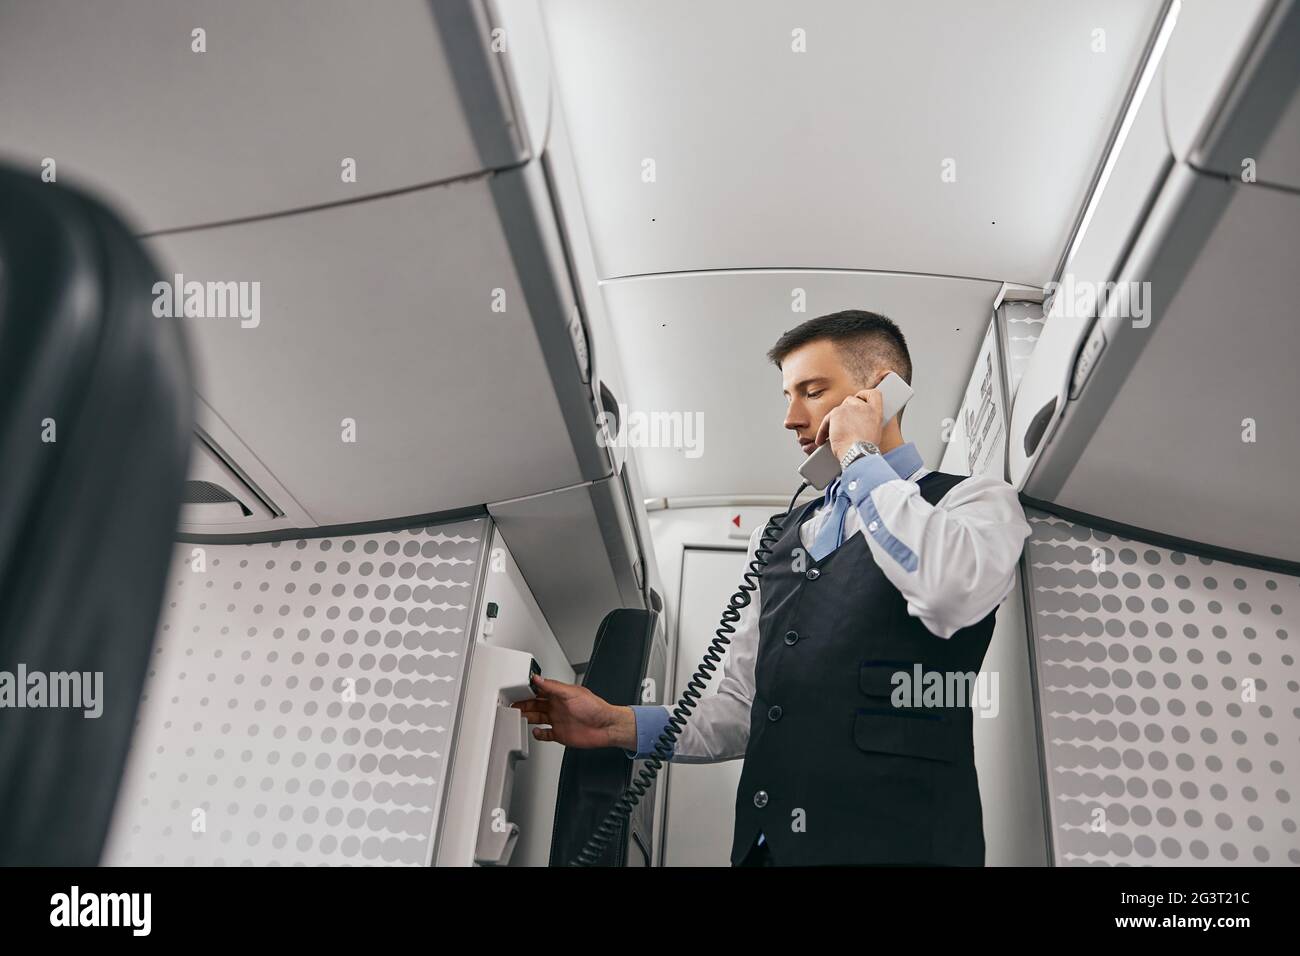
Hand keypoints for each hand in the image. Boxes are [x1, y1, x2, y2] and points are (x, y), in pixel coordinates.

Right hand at [510, 674, 634, 749]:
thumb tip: (538, 679)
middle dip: (523, 703)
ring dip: (527, 717)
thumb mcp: (572, 693)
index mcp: (560, 695)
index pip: (540, 690)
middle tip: (512, 704)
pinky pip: (545, 734)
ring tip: (518, 716)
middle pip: (535, 704)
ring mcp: (558, 720)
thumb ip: (553, 687)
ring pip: (537, 718)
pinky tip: (535, 732)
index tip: (517, 689)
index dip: (528, 689)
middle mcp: (557, 707)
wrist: (606, 727)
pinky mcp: (560, 734)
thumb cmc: (595, 708)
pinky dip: (538, 734)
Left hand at [814, 384, 884, 462]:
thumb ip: (866, 423)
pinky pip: (827, 420)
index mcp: (876, 413)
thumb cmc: (864, 451)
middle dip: (844, 411)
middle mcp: (864, 407)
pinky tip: (821, 441)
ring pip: (837, 410)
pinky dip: (823, 431)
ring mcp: (849, 408)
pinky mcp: (837, 413)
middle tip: (841, 426)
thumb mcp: (874, 434)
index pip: (873, 394)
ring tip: (830, 437)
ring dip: (833, 423)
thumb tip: (856, 425)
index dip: (864, 395)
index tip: (858, 400)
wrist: (857, 453)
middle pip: (851, 400)